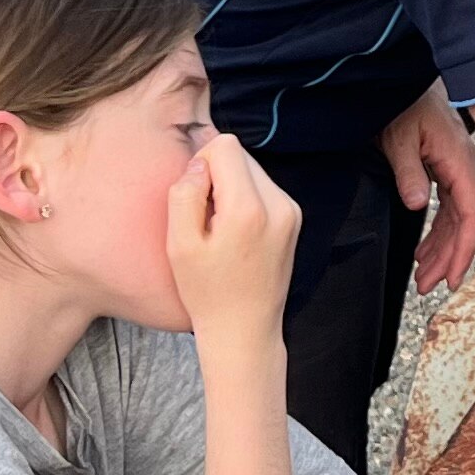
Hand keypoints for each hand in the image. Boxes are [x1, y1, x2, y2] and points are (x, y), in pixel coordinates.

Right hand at [169, 132, 299, 346]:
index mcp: (250, 209)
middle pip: (241, 155)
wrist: (245, 328)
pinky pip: (264, 188)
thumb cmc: (207, 292)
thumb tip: (200, 164)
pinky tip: (237, 233)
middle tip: (206, 219)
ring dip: (231, 188)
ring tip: (221, 229)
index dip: (201, 165)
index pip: (226, 146)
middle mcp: (279, 204)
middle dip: (217, 177)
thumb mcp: (180, 245)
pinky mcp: (294, 218)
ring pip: (253, 170)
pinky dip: (246, 199)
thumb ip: (185, 195)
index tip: (195, 200)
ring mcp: (291, 211)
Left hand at [380, 90, 474, 296]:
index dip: (465, 249)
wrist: (402, 78)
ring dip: (441, 249)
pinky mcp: (443, 167)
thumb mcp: (399, 136)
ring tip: (423, 276)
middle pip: (465, 222)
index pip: (472, 214)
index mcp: (458, 160)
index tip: (452, 277)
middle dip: (449, 257)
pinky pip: (446, 207)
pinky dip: (436, 232)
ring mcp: (454, 168)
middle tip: (427, 286)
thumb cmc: (403, 102)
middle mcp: (461, 167)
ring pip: (455, 218)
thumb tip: (418, 205)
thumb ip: (408, 171)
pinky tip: (424, 250)